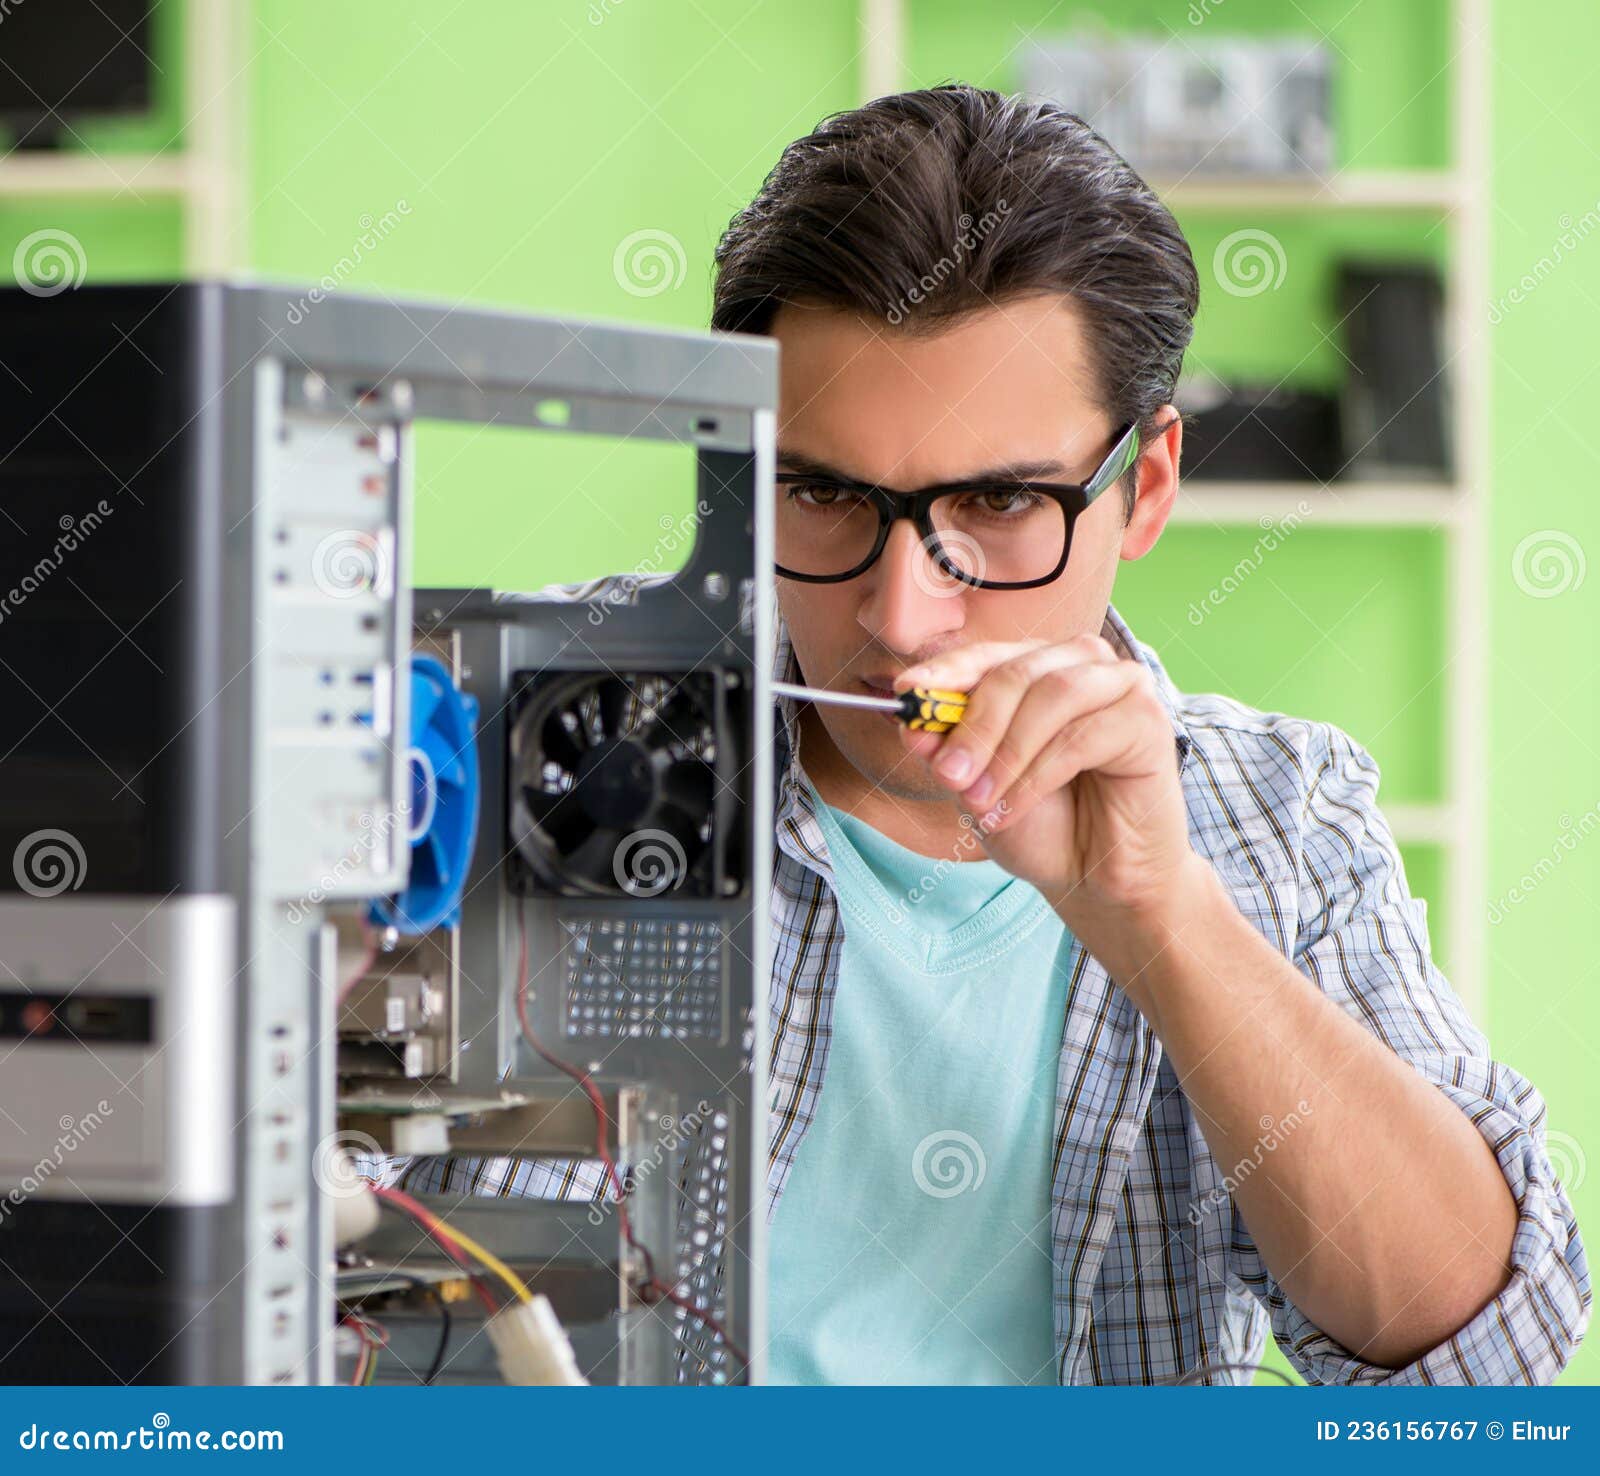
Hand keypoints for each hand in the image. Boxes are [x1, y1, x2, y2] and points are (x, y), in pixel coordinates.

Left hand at [894, 634, 1201, 946]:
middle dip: (973, 726)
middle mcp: (1081, 663)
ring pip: (1051, 696)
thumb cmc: (1043, 827)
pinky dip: (1036, 775)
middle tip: (946, 774)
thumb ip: (948, 751)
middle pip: (1016, 672)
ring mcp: (1120, 684)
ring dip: (1005, 753)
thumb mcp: (977, 787)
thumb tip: (913, 722)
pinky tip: (1011, 808)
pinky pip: (1081, 736)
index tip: (906, 694)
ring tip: (979, 801)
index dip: (944, 672)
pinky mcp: (1147, 719)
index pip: (985, 655)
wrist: (1096, 880)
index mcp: (1038, 667)